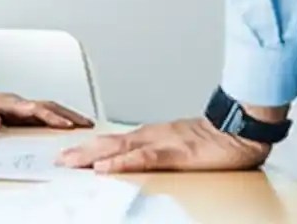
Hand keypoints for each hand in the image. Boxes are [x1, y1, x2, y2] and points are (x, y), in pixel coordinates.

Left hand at [0, 88, 93, 130]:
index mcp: (5, 103)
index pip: (32, 108)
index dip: (49, 116)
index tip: (65, 124)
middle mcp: (17, 103)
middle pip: (48, 106)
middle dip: (68, 115)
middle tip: (87, 125)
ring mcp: (21, 107)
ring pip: (50, 108)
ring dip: (68, 115)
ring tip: (87, 126)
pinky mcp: (22, 113)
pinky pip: (44, 114)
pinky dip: (60, 118)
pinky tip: (71, 126)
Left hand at [57, 118, 270, 172]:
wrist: (237, 128)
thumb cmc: (212, 139)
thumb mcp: (178, 145)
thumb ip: (158, 151)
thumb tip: (140, 160)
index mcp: (149, 135)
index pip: (112, 142)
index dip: (88, 147)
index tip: (68, 153)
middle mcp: (148, 135)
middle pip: (107, 143)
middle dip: (81, 152)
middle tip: (58, 159)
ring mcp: (159, 143)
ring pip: (117, 149)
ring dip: (91, 156)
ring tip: (70, 162)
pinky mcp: (172, 153)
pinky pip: (141, 159)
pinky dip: (121, 163)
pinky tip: (105, 168)